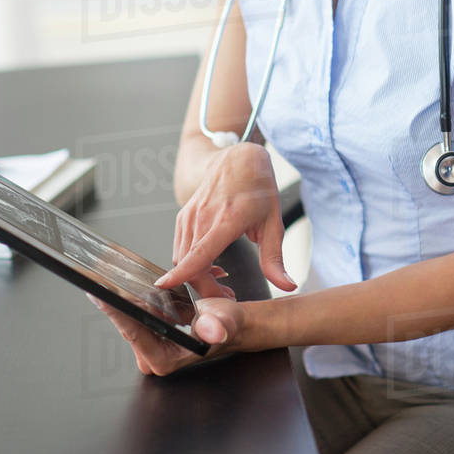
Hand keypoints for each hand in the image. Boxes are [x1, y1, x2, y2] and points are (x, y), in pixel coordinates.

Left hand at [87, 288, 244, 376]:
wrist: (230, 324)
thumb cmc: (228, 325)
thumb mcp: (226, 321)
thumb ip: (217, 327)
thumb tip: (210, 330)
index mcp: (164, 359)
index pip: (133, 332)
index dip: (115, 311)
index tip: (98, 293)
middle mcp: (152, 357)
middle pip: (125, 324)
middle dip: (115, 299)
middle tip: (99, 275)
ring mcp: (149, 347)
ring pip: (128, 317)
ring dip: (122, 296)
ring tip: (111, 275)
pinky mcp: (148, 335)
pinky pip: (134, 313)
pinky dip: (131, 297)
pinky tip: (125, 282)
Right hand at [157, 142, 296, 292]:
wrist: (238, 159)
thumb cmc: (258, 188)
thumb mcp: (273, 223)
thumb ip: (275, 258)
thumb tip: (287, 285)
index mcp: (227, 219)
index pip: (199, 252)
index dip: (182, 274)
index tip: (166, 288)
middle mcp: (203, 217)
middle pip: (190, 266)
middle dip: (206, 288)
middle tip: (229, 294)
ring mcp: (189, 216)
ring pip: (182, 259)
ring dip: (197, 276)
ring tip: (222, 277)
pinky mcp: (183, 217)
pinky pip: (180, 249)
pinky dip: (190, 263)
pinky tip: (210, 262)